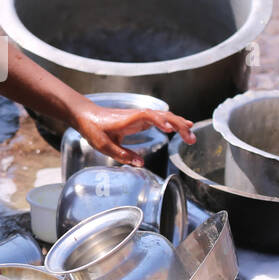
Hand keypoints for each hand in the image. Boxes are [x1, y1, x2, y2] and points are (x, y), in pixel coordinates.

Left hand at [71, 103, 196, 168]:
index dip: (159, 121)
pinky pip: (160, 119)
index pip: (147, 116)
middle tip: (191, 139)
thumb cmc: (94, 128)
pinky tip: (182, 127)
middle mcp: (137, 115)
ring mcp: (140, 116)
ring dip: (179, 124)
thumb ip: (122, 155)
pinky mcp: (141, 119)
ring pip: (164, 116)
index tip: (169, 130)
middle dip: (178, 125)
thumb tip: (141, 163)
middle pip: (162, 115)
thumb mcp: (104, 145)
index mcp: (127, 120)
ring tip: (191, 136)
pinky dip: (172, 122)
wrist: (87, 115)